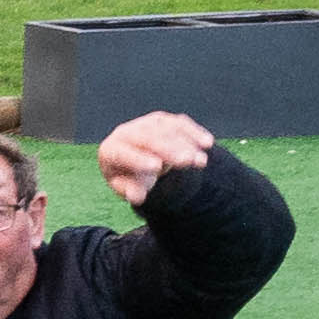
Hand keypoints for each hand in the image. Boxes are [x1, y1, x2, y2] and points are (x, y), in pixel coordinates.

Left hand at [96, 109, 215, 204]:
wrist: (137, 160)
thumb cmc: (130, 176)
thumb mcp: (127, 186)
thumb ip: (131, 190)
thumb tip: (136, 198)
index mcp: (111, 150)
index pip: (123, 153)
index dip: (138, 159)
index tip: (156, 167)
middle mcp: (126, 133)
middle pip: (147, 138)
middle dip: (169, 149)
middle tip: (187, 161)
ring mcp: (145, 124)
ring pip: (166, 129)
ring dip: (186, 144)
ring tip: (201, 161)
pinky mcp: (163, 121)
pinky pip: (179, 123)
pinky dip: (194, 132)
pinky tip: (207, 143)